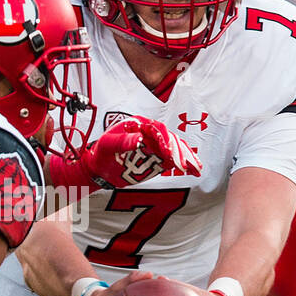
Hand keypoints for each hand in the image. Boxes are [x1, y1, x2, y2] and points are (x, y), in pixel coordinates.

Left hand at [84, 118, 201, 187]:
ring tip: (196, 169)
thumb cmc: (101, 154)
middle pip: (170, 138)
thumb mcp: (108, 145)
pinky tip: (195, 171)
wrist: (99, 169)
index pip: (157, 129)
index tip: (168, 154)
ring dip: (187, 157)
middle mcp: (150, 132)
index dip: (165, 140)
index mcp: (139, 124)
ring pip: (176, 148)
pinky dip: (185, 164)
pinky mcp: (158, 158)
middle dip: (179, 152)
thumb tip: (140, 139)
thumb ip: (124, 142)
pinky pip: (174, 159)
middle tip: (184, 165)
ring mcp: (155, 145)